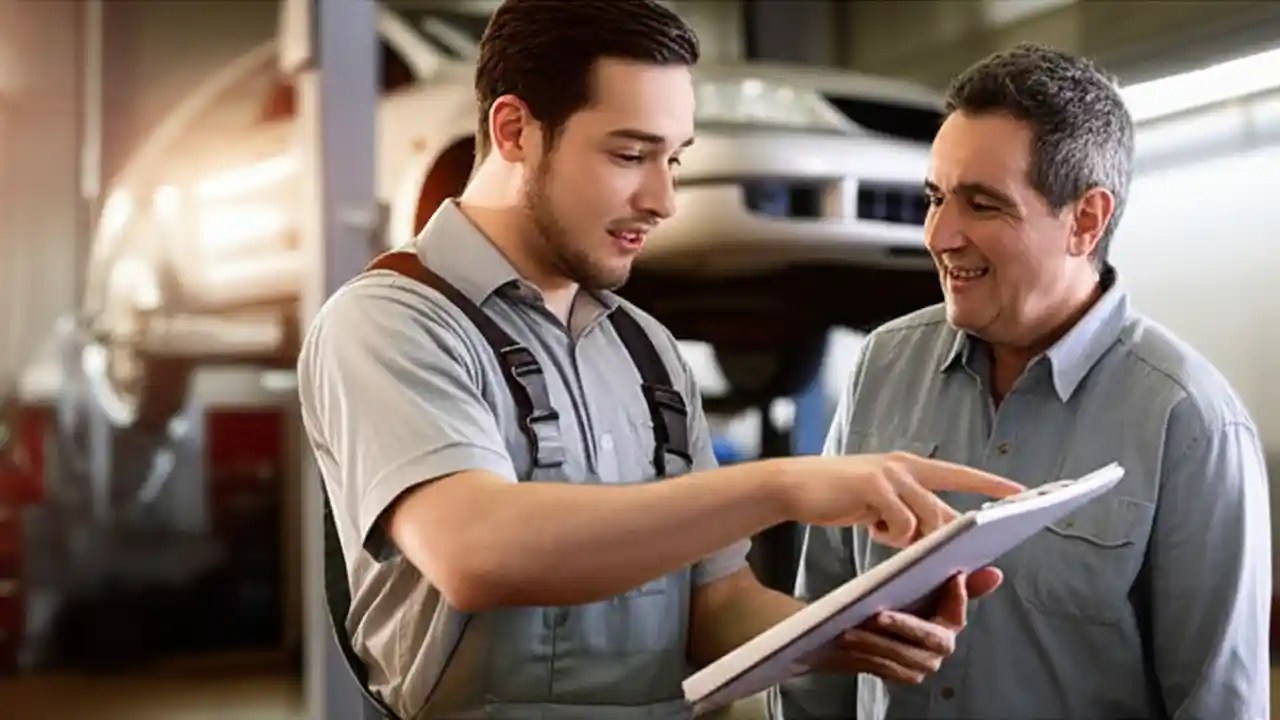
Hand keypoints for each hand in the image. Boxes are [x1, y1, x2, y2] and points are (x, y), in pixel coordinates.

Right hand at [781, 452, 1022, 546]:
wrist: (795, 485)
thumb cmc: (838, 496)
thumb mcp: (878, 504)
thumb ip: (907, 514)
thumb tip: (932, 539)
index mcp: (910, 466)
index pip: (961, 474)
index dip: (992, 485)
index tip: (1022, 493)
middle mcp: (906, 466)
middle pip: (944, 513)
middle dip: (938, 538)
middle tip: (913, 546)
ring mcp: (892, 474)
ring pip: (927, 521)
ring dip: (908, 539)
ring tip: (878, 530)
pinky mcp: (875, 486)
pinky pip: (902, 525)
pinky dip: (889, 535)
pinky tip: (868, 526)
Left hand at [806, 568, 1002, 683]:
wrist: (864, 632)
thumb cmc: (899, 605)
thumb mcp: (921, 587)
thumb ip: (960, 584)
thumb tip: (996, 574)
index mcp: (949, 626)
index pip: (956, 613)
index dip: (956, 599)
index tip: (951, 579)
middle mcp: (938, 650)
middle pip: (925, 639)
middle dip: (903, 627)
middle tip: (879, 615)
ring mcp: (918, 666)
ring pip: (899, 655)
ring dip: (875, 642)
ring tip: (853, 628)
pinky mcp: (897, 675)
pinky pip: (882, 667)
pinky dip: (865, 655)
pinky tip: (848, 643)